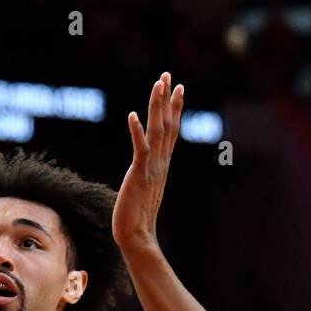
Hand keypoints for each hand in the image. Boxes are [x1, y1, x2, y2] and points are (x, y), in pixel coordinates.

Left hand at [111, 72, 183, 254]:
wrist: (136, 236)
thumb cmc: (137, 218)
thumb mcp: (145, 189)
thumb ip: (147, 176)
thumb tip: (146, 171)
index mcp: (162, 165)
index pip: (171, 131)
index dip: (174, 108)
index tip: (177, 87)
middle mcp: (160, 163)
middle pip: (167, 124)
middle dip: (167, 98)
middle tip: (167, 74)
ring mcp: (151, 168)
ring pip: (157, 131)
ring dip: (157, 106)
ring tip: (158, 83)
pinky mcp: (139, 175)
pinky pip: (140, 149)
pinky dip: (137, 132)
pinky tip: (133, 115)